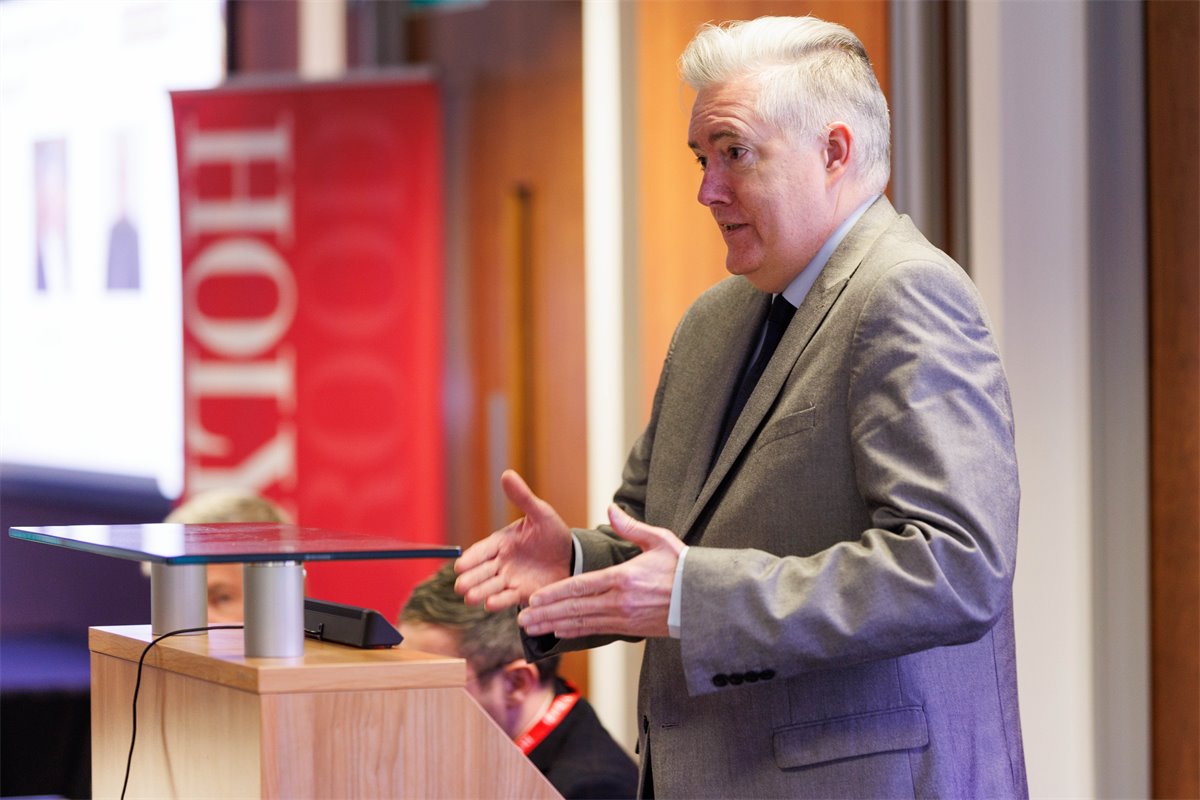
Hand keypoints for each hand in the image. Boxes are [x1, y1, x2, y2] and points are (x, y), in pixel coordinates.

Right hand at [454, 470, 572, 610]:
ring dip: (480, 593)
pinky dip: (498, 602)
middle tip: (460, 586)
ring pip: (490, 587)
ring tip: (470, 598)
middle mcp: (501, 562)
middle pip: (481, 572)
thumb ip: (522, 497)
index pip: (481, 551)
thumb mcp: (540, 513)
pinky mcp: (522, 593)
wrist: (573, 556)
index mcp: (501, 542)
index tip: (460, 566)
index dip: (470, 559)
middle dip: (470, 579)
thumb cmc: (553, 533)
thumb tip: (506, 474)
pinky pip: (508, 598)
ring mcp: (510, 579)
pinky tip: (490, 604)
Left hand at [517, 504, 683, 638]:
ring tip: (531, 628)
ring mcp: (625, 617)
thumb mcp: (659, 540)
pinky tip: (558, 632)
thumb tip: (611, 510)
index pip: (581, 586)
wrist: (705, 600)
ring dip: (554, 625)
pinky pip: (596, 631)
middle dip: (546, 614)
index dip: (555, 594)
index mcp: (625, 577)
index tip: (534, 598)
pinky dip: (575, 632)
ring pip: (582, 623)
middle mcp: (621, 600)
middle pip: (575, 608)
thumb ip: (631, 528)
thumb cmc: (683, 567)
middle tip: (522, 619)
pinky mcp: (630, 629)